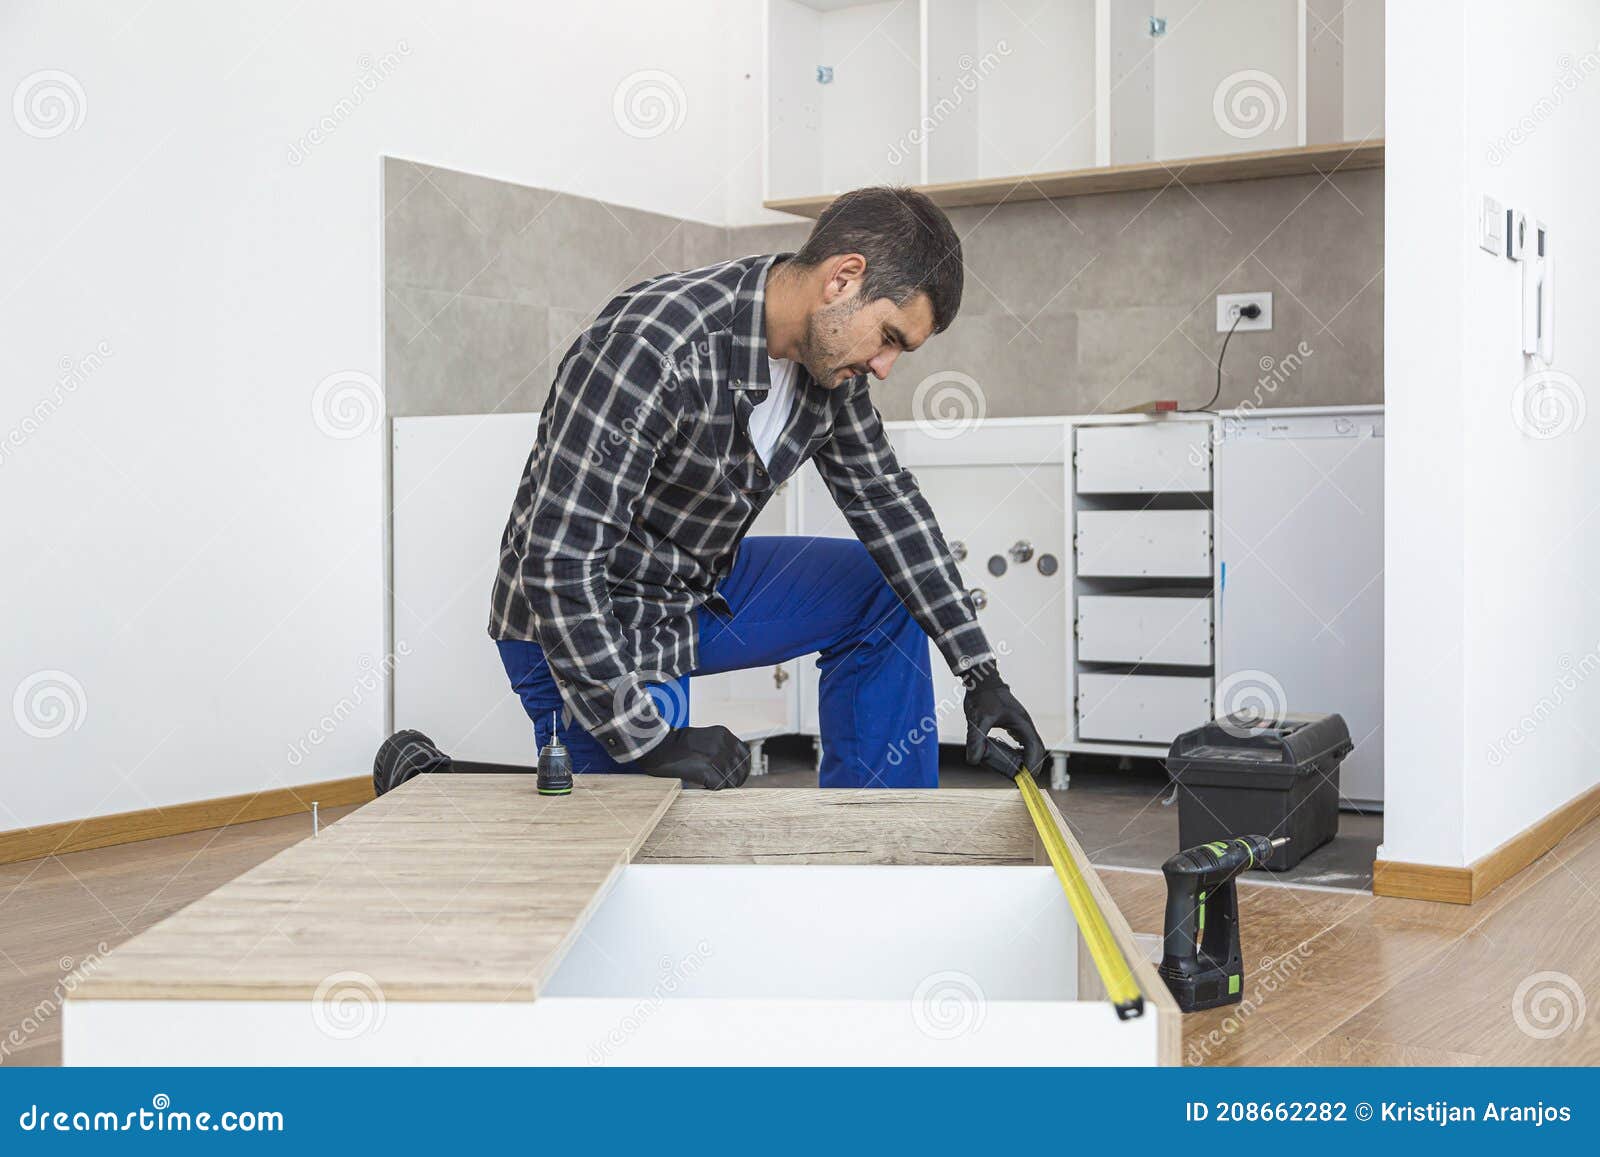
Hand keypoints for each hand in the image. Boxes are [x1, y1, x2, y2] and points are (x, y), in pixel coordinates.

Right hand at [635, 725, 750, 790]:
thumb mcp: (704, 737)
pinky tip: (702, 785)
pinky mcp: (708, 770)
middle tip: (724, 785)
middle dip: (735, 780)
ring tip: (709, 784)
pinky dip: (712, 788)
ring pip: (732, 780)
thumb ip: (719, 747)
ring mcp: (716, 757)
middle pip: (741, 769)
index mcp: (723, 734)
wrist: (659, 747)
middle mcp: (723, 744)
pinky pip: (719, 786)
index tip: (737, 775)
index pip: (745, 753)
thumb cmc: (676, 744)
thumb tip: (731, 766)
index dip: (742, 767)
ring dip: (722, 785)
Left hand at [963, 667, 1046, 775]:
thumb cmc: (982, 696)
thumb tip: (974, 760)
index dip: (1032, 765)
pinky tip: (1008, 757)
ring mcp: (1020, 724)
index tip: (1026, 779)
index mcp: (1022, 723)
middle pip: (1036, 750)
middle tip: (1021, 780)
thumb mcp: (978, 719)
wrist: (981, 681)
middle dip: (1030, 766)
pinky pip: (1021, 741)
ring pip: (1030, 746)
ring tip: (1014, 771)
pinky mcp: (1013, 724)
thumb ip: (976, 739)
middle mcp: (1024, 724)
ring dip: (1025, 760)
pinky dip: (1018, 752)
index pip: (1035, 748)